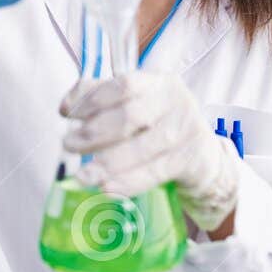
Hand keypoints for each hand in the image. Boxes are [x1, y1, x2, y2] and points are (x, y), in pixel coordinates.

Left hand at [60, 72, 240, 231]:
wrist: (204, 158)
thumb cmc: (161, 127)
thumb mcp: (138, 106)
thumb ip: (104, 99)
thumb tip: (67, 106)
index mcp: (158, 82)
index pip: (123, 84)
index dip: (92, 99)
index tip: (67, 114)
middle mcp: (175, 101)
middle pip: (130, 116)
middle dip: (94, 132)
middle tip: (69, 145)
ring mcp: (185, 130)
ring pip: (141, 147)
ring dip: (106, 163)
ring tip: (82, 175)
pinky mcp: (190, 159)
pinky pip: (154, 172)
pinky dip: (127, 182)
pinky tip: (106, 188)